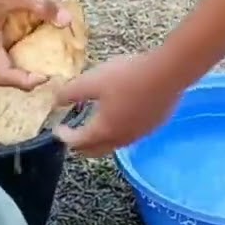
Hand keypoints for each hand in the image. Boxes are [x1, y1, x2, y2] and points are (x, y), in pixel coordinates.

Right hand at [0, 0, 69, 88]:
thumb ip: (43, 6)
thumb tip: (66, 21)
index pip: (0, 74)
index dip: (22, 81)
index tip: (44, 76)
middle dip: (9, 83)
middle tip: (34, 76)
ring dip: (8, 71)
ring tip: (32, 66)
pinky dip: (9, 55)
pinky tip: (27, 45)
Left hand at [52, 52, 183, 156]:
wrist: (167, 73)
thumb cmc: (127, 76)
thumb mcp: (92, 80)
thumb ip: (71, 93)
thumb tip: (57, 101)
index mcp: (103, 130)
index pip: (78, 142)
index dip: (65, 136)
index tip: (58, 129)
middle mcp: (121, 139)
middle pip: (96, 151)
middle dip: (81, 146)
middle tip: (74, 136)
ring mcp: (139, 135)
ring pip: (114, 145)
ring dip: (101, 140)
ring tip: (96, 127)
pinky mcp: (153, 127)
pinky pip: (130, 136)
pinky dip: (118, 132)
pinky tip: (121, 118)